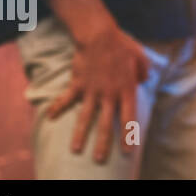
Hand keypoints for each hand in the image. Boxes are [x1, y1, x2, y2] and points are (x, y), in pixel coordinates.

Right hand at [45, 24, 149, 162]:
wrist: (99, 35)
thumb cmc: (122, 45)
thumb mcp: (141, 57)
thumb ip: (144, 72)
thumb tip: (143, 81)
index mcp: (126, 89)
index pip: (128, 118)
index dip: (128, 136)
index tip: (127, 152)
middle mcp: (109, 94)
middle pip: (106, 124)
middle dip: (103, 143)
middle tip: (100, 160)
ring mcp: (92, 91)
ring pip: (85, 117)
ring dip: (80, 134)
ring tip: (76, 150)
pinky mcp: (78, 84)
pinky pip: (66, 99)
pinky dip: (57, 108)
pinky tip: (50, 118)